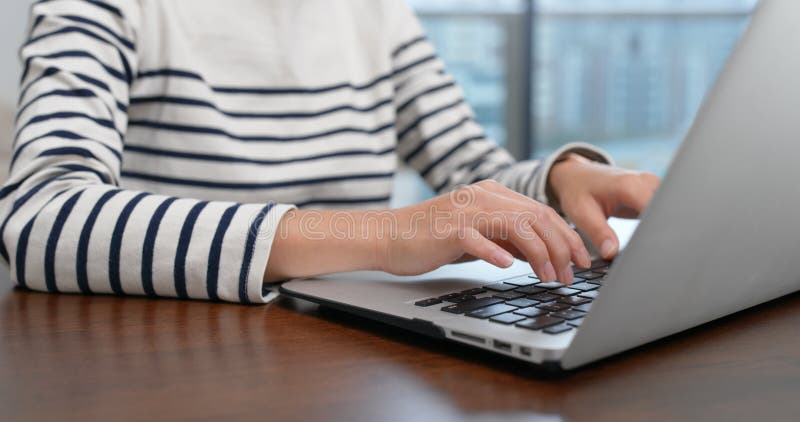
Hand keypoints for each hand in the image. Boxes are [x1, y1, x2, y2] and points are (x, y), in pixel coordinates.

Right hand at [378, 180, 591, 282]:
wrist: (388, 235)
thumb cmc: (431, 238)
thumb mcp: (477, 235)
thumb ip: (506, 238)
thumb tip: (540, 254)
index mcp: (492, 194)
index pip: (541, 211)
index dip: (566, 237)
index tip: (580, 261)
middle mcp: (482, 197)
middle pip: (536, 216)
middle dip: (561, 247)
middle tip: (571, 274)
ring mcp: (465, 211)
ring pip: (517, 225)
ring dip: (539, 253)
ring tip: (548, 277)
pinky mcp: (448, 230)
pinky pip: (478, 239)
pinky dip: (497, 252)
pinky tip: (508, 267)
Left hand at [547, 153, 660, 259]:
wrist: (577, 176)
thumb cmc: (577, 192)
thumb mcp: (582, 214)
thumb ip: (599, 234)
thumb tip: (612, 253)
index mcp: (629, 185)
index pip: (656, 211)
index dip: (658, 231)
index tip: (652, 250)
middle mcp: (646, 182)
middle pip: (667, 211)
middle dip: (662, 233)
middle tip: (650, 253)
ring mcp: (653, 185)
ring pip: (668, 211)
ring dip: (662, 229)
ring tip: (650, 245)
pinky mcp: (654, 192)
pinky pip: (663, 210)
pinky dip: (659, 224)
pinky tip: (650, 236)